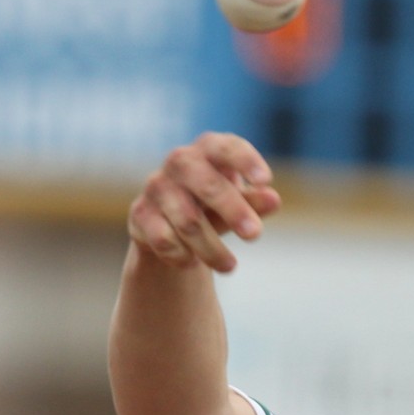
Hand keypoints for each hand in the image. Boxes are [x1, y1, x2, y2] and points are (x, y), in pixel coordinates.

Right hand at [126, 133, 281, 273]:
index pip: (227, 148)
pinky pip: (163, 239)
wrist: (170, 222)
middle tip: (255, 235)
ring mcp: (157, 186)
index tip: (265, 181)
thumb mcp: (238, 201)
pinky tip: (191, 264)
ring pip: (188, 221)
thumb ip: (253, 201)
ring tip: (230, 266)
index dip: (245, 162)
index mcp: (208, 149)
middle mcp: (180, 162)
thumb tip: (273, 200)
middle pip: (208, 186)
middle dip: (234, 211)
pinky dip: (181, 255)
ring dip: (211, 248)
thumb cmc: (214, 204)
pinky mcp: (140, 213)